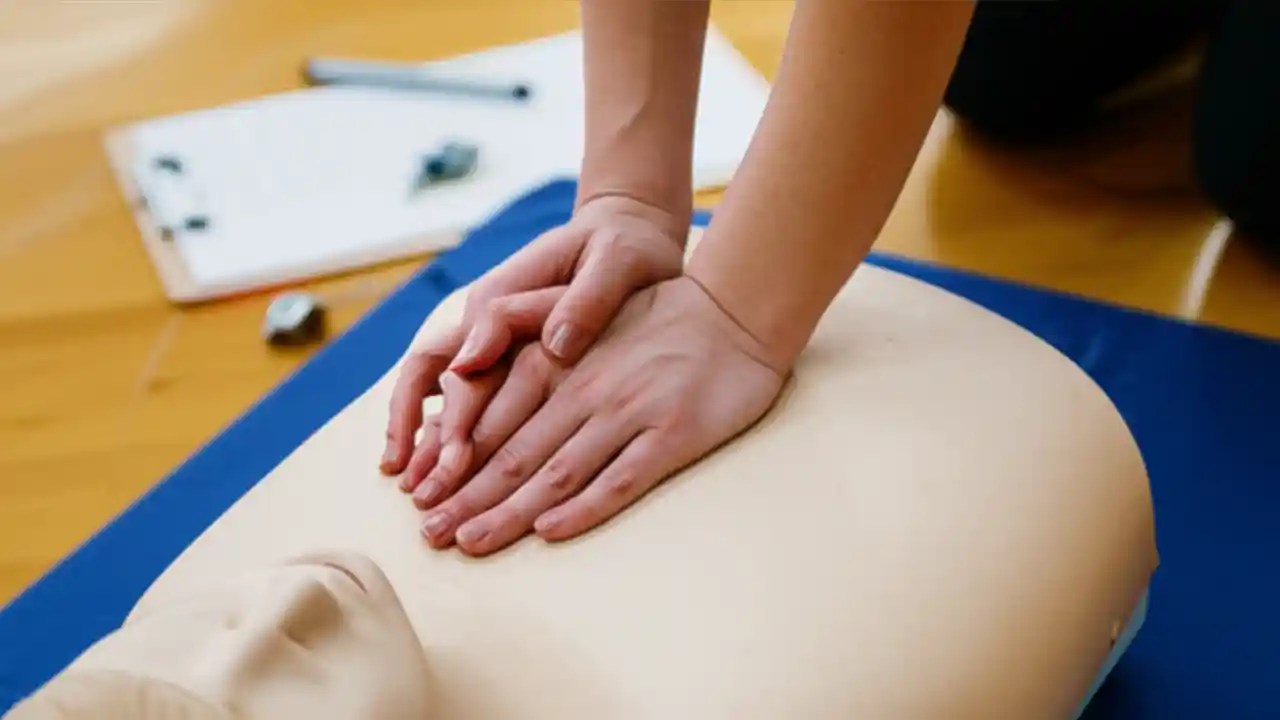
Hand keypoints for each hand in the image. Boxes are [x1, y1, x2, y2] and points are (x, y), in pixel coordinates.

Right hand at [380, 194, 688, 477]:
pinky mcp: (507, 358)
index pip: (463, 363)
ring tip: (417, 493)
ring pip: (441, 394)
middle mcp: (484, 322)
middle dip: (423, 437)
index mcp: (502, 298)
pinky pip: (468, 400)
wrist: (628, 237)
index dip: (457, 415)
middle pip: (433, 379)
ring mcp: (492, 342)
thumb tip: (555, 345)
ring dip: (426, 442)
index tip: (457, 460)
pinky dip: (450, 436)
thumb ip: (583, 300)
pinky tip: (447, 476)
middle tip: (423, 492)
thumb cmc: (621, 249)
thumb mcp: (614, 261)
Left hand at [413, 276, 788, 555]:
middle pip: (515, 454)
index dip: (455, 460)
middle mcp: (587, 389)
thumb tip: (473, 376)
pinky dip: (582, 508)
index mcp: (562, 361)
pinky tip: (548, 532)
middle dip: (467, 497)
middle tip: (431, 533)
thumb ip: (538, 346)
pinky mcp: (672, 435)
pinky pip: (620, 480)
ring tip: (469, 541)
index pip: (495, 420)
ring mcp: (629, 413)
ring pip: (556, 473)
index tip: (423, 495)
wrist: (735, 312)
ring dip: (508, 512)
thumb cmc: (659, 318)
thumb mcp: (587, 317)